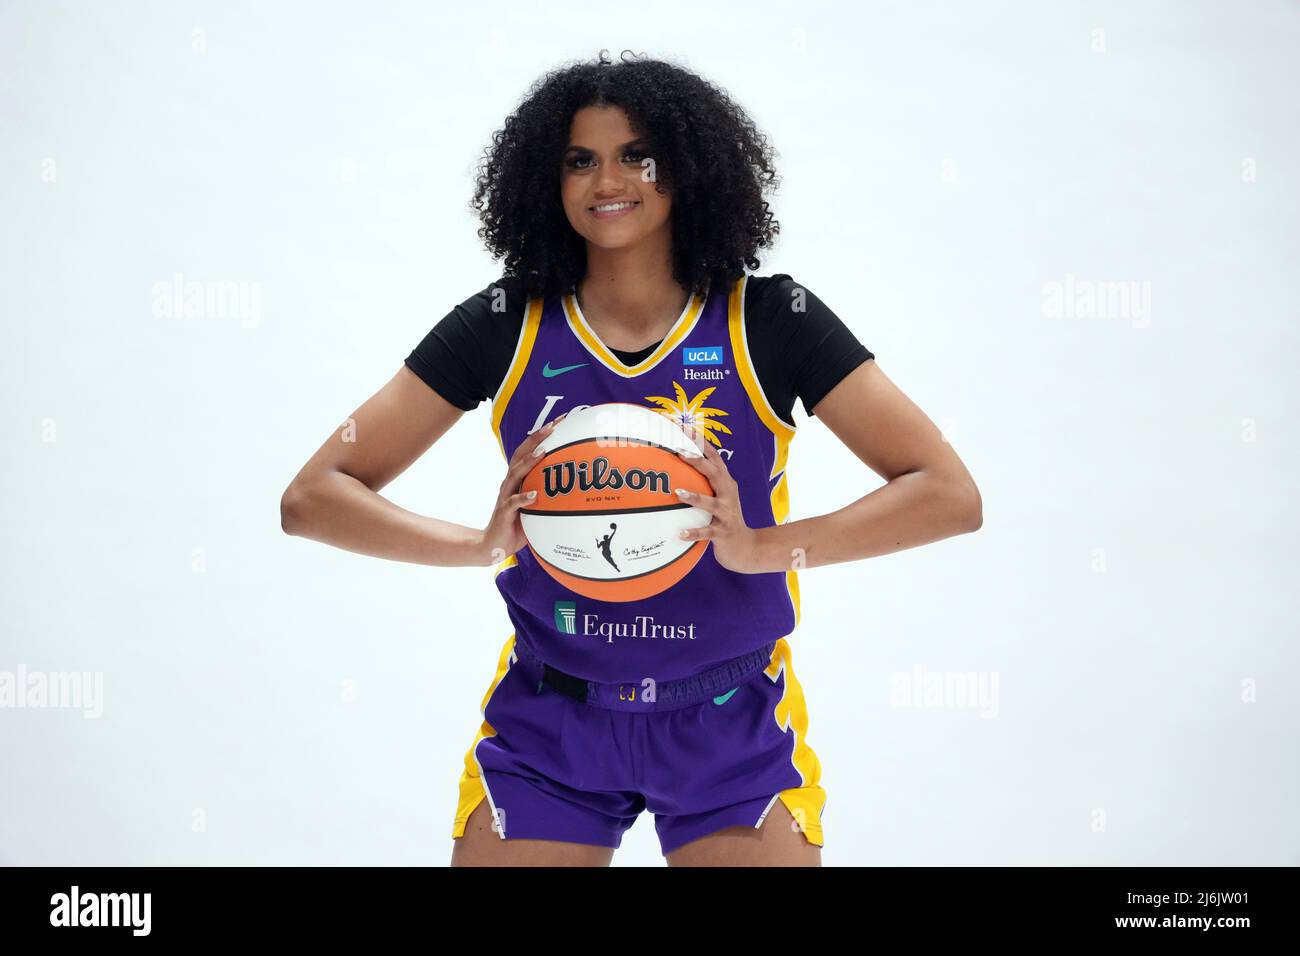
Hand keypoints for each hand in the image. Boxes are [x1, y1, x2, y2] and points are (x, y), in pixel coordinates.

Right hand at [477, 413, 565, 565]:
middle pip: (521, 454)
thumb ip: (549, 495)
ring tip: (542, 452)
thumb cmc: (517, 525)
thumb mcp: (536, 506)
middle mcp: (510, 483)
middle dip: (536, 439)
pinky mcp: (504, 512)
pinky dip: (523, 498)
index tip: (559, 421)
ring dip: (529, 462)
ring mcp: (506, 496)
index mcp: (517, 479)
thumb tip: (577, 489)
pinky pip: (513, 503)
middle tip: (553, 426)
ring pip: (515, 474)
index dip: (541, 435)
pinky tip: (534, 495)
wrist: (493, 545)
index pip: (528, 451)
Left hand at [673, 424, 763, 573]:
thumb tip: (675, 466)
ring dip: (694, 497)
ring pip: (710, 503)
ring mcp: (726, 513)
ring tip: (677, 493)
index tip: (683, 427)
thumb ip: (703, 482)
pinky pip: (706, 532)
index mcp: (725, 483)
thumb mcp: (718, 496)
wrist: (745, 547)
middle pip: (715, 473)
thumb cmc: (724, 519)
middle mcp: (727, 494)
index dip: (700, 441)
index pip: (713, 456)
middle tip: (679, 451)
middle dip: (698, 461)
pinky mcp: (723, 533)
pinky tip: (679, 534)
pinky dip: (693, 533)